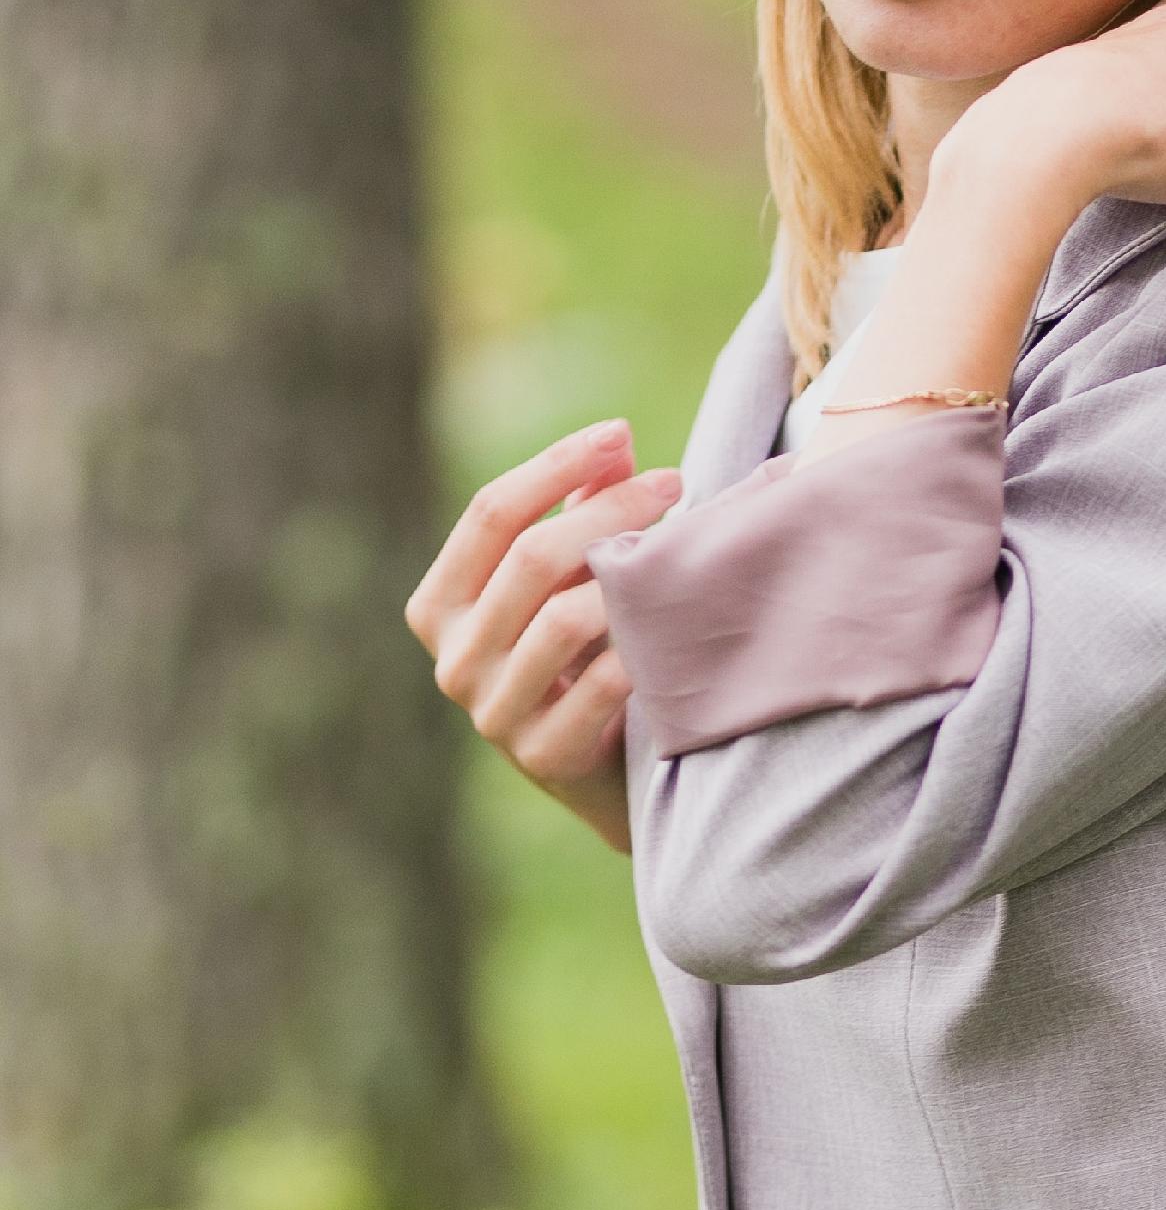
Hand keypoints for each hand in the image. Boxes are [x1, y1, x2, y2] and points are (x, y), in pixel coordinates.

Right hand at [404, 420, 682, 852]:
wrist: (615, 777)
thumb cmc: (590, 654)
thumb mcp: (574, 578)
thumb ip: (582, 509)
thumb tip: (612, 442)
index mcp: (440, 607)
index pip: (488, 515)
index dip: (555, 464)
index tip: (619, 432)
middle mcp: (453, 661)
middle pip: (530, 558)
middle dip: (609, 508)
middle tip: (673, 482)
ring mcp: (493, 714)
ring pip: (563, 619)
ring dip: (630, 574)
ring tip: (682, 546)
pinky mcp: (544, 758)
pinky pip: (600, 685)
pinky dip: (642, 644)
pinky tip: (680, 618)